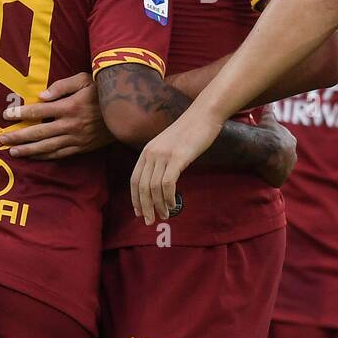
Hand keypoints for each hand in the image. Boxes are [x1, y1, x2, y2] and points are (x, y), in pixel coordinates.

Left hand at [0, 72, 112, 158]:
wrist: (128, 111)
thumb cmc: (104, 91)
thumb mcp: (85, 79)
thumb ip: (62, 86)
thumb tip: (42, 96)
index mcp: (69, 107)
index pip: (38, 111)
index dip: (20, 114)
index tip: (6, 115)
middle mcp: (71, 125)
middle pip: (38, 133)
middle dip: (18, 136)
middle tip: (1, 139)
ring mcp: (77, 138)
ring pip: (47, 147)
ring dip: (28, 150)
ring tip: (13, 151)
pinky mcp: (83, 147)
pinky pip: (60, 154)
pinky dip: (46, 157)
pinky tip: (34, 157)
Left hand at [131, 107, 222, 224]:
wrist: (203, 116)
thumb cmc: (190, 131)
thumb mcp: (169, 145)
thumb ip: (161, 160)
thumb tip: (160, 183)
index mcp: (147, 151)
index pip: (134, 179)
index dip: (135, 198)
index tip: (138, 212)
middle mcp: (151, 153)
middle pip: (142, 186)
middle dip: (144, 207)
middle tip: (149, 221)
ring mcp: (163, 155)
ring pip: (154, 188)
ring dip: (158, 205)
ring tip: (164, 215)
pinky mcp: (177, 158)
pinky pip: (167, 183)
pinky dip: (168, 197)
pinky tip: (172, 204)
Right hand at [254, 111, 296, 187]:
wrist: (266, 150)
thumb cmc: (266, 133)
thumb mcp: (268, 120)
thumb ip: (269, 111)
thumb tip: (268, 101)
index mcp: (291, 141)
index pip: (285, 143)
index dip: (276, 143)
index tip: (268, 143)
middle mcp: (292, 155)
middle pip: (285, 156)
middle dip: (277, 156)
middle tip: (264, 156)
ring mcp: (287, 168)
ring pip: (280, 168)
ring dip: (273, 168)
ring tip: (260, 166)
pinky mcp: (280, 179)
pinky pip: (274, 179)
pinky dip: (268, 177)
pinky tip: (259, 175)